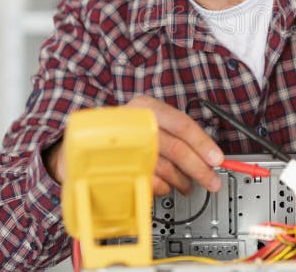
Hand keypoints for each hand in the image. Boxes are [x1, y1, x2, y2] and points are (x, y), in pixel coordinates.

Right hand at [43, 97, 223, 195]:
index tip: (217, 159)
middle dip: (199, 169)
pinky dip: (160, 188)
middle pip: (176, 148)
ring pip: (164, 167)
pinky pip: (147, 181)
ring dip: (180, 181)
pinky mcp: (113, 167)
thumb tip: (207, 154)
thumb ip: (175, 136)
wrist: (77, 146)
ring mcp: (122, 145)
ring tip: (186, 186)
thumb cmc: (124, 135)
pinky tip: (163, 187)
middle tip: (212, 181)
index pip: (182, 124)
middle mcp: (134, 122)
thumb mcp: (149, 125)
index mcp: (146, 107)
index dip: (203, 144)